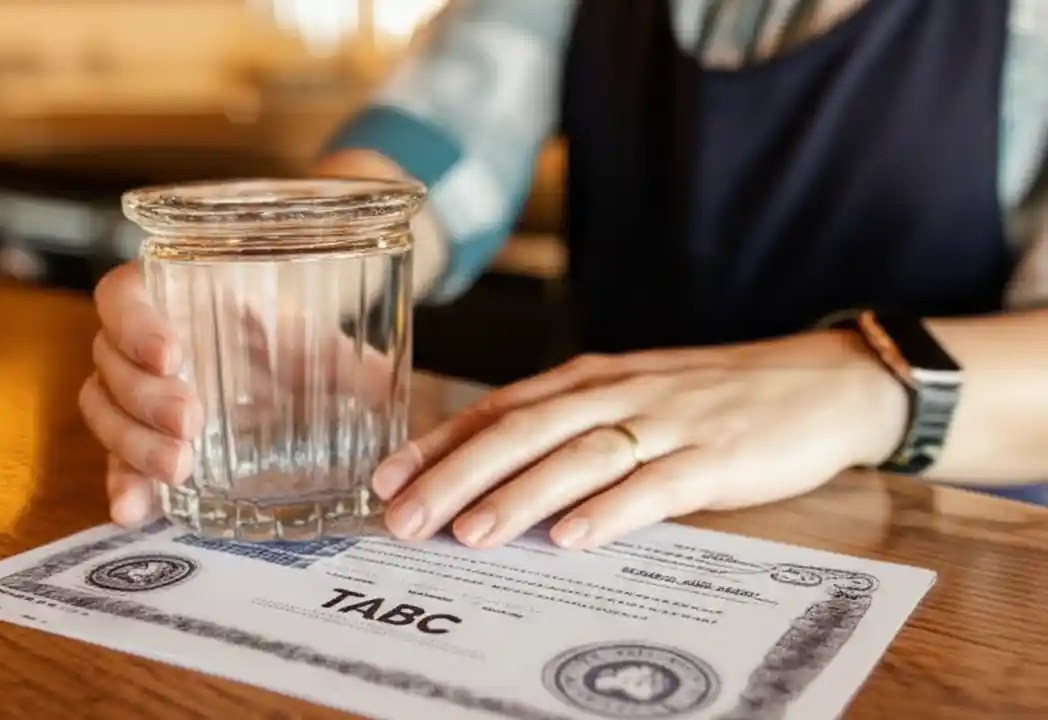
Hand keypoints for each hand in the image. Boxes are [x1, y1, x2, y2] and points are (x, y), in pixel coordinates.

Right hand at [80, 261, 398, 526]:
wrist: (282, 374)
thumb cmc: (288, 341)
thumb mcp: (316, 344)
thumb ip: (344, 359)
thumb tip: (385, 382)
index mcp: (172, 297)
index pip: (124, 296)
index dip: (137, 324)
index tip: (173, 355)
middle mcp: (138, 344)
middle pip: (109, 363)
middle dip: (146, 398)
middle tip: (193, 423)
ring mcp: (132, 395)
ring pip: (104, 413)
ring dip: (135, 444)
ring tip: (180, 470)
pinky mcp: (138, 442)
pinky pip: (113, 461)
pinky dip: (123, 486)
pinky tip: (135, 511)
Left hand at [371, 331, 906, 549]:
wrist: (820, 381)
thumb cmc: (711, 397)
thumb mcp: (629, 399)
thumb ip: (568, 428)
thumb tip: (492, 476)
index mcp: (590, 379)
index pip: (499, 409)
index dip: (440, 444)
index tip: (387, 478)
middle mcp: (618, 393)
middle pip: (523, 432)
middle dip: (457, 475)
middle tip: (405, 517)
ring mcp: (668, 422)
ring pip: (579, 455)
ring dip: (520, 495)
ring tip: (470, 534)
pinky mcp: (718, 456)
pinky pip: (658, 484)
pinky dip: (612, 510)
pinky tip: (573, 537)